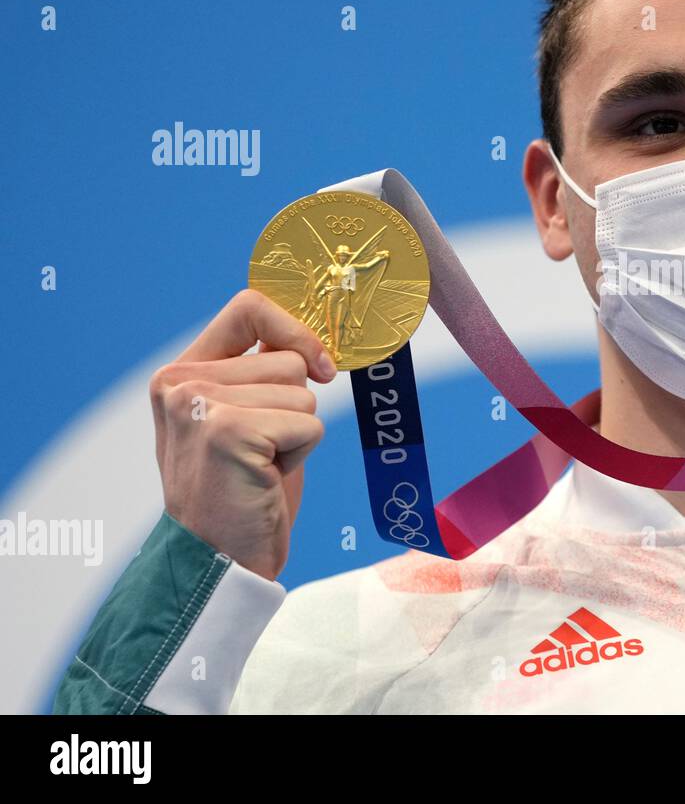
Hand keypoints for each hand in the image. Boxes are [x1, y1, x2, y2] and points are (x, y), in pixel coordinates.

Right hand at [148, 289, 336, 579]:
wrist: (218, 561)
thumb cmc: (241, 490)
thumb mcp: (243, 418)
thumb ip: (260, 375)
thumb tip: (314, 340)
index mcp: (179, 372)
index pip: (249, 308)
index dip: (295, 329)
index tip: (321, 364)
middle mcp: (180, 382)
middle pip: (290, 358)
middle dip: (295, 405)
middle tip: (261, 449)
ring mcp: (200, 405)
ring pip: (304, 391)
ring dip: (298, 432)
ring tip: (260, 464)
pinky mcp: (230, 432)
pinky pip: (310, 422)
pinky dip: (302, 452)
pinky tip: (266, 476)